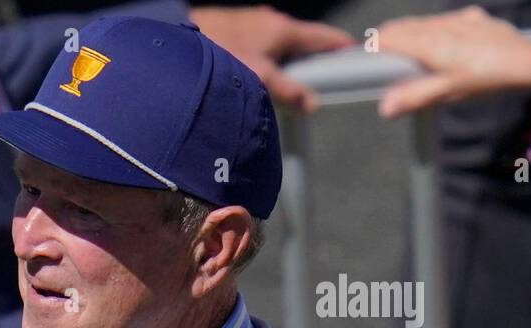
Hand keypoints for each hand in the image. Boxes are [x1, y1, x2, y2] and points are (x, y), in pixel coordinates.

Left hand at [190, 5, 353, 112]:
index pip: (323, 36)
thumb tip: (312, 103)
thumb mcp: (258, 78)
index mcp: (282, 28)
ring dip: (285, 63)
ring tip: (286, 87)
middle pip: (300, 41)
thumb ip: (287, 91)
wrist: (174, 41)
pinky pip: (257, 48)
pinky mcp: (230, 33)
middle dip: (312, 60)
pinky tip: (255, 80)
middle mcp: (268, 21)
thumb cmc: (218, 55)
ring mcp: (248, 24)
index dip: (341, 48)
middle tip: (321, 82)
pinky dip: (265, 62)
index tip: (356, 59)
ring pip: (276, 46)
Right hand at [376, 6, 530, 117]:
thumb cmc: (488, 78)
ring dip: (410, 35)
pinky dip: (433, 31)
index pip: (391, 36)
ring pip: (423, 22)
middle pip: (404, 26)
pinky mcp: (472, 18)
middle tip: (382, 58)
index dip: (373, 45)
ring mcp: (458, 20)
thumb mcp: (448, 93)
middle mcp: (442, 26)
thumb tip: (385, 106)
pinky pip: (444, 21)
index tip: (364, 56)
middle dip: (390, 39)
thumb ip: (414, 97)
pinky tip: (439, 47)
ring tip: (408, 55)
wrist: (527, 63)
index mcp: (431, 43)